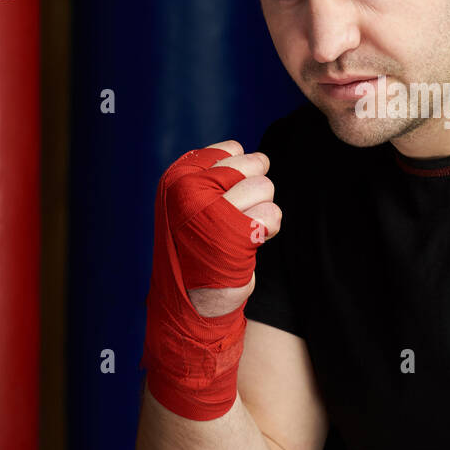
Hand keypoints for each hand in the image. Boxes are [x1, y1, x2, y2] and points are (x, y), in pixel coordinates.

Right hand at [183, 140, 280, 317]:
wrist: (193, 298)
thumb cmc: (198, 245)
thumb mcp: (194, 201)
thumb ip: (217, 172)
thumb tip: (255, 155)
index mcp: (178, 177)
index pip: (232, 151)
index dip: (239, 177)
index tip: (222, 201)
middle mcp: (189, 188)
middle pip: (254, 164)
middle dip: (255, 190)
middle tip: (236, 217)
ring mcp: (210, 209)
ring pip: (265, 187)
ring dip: (262, 212)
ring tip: (241, 231)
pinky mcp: (232, 233)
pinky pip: (272, 214)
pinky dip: (267, 230)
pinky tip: (249, 243)